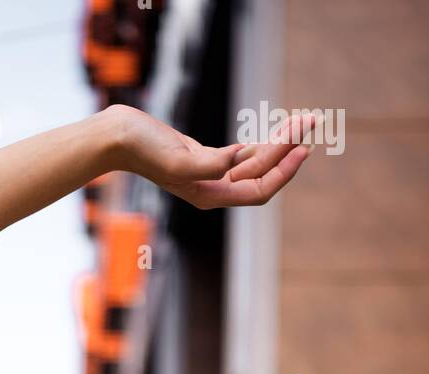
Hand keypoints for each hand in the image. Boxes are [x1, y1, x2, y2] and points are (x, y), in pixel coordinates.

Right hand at [114, 107, 313, 209]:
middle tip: (311, 122)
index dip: (284, 171)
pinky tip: (278, 131)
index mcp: (210, 195)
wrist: (118, 138)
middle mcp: (214, 188)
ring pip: (256, 163)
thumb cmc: (143, 149)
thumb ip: (210, 164)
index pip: (259, 189)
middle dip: (288, 149)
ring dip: (280, 142)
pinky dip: (263, 142)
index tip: (303, 147)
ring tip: (302, 121)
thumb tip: (241, 156)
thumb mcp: (177, 158)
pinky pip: (244, 155)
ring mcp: (210, 174)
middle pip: (263, 174)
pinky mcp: (205, 157)